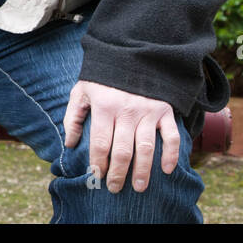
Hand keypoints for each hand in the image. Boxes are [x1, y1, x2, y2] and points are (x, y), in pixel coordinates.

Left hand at [63, 80, 179, 193]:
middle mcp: (127, 111)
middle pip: (123, 151)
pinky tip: (166, 170)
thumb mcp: (81, 91)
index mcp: (104, 106)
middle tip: (114, 188)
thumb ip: (73, 117)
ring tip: (138, 187)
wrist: (131, 54)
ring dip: (143, 171)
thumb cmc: (102, 77)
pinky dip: (171, 155)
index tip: (96, 176)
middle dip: (118, 173)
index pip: (101, 143)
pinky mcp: (165, 111)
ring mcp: (148, 112)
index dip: (98, 163)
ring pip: (146, 148)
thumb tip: (70, 144)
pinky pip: (172, 136)